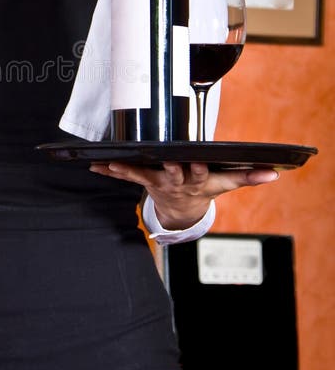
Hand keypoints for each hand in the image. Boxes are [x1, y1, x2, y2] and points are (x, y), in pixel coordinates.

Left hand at [89, 161, 278, 229]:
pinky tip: (94, 164)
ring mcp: (158, 183)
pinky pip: (125, 175)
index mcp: (197, 181)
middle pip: (171, 174)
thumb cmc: (206, 187)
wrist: (183, 211)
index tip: (195, 161)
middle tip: (161, 159)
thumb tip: (275, 174)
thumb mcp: (227, 184)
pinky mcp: (144, 181)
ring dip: (126, 170)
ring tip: (112, 163)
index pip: (199, 174)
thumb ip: (249, 176)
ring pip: (142, 175)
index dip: (196, 168)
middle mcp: (176, 183)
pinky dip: (110, 170)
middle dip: (166, 166)